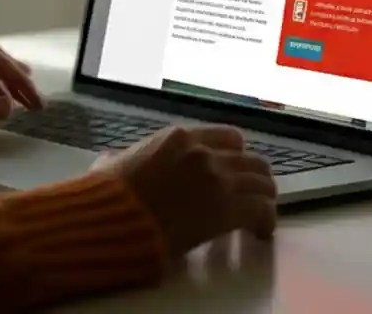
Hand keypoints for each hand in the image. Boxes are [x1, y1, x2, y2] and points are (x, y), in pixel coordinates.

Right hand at [93, 125, 276, 256]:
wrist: (111, 221)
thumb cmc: (105, 197)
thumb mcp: (110, 165)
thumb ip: (120, 159)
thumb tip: (109, 161)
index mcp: (179, 138)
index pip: (229, 138)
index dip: (238, 156)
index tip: (236, 171)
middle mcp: (204, 153)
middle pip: (252, 160)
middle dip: (256, 179)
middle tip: (253, 196)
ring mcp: (218, 180)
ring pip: (263, 183)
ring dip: (265, 200)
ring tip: (261, 216)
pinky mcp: (226, 209)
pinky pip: (262, 210)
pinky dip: (266, 221)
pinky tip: (261, 233)